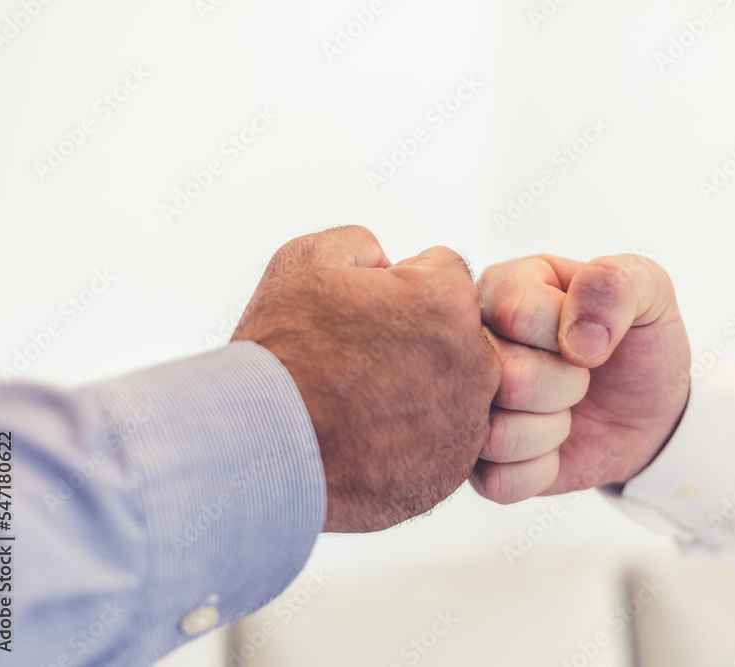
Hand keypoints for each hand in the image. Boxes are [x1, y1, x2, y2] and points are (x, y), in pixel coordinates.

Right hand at [232, 226, 500, 531]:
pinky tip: (373, 434)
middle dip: (422, 335)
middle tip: (364, 357)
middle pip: (459, 332)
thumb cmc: (281, 359)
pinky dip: (418, 435)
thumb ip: (365, 245)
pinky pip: (446, 438)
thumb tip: (387, 263)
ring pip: (457, 387)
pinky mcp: (453, 469)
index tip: (372, 310)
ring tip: (364, 400)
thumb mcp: (306, 260)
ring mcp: (467, 422)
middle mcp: (475, 363)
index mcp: (448, 303)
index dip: (403, 285)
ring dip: (423, 386)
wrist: (259, 449)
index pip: (446, 273)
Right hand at [473, 254, 690, 501]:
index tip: (589, 336)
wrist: (650, 413)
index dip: (565, 335)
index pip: (516, 312)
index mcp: (503, 287)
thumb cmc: (639, 344)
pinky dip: (541, 471)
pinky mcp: (476, 462)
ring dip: (552, 430)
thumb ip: (617, 283)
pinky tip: (554, 447)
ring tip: (565, 409)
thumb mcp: (650, 292)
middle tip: (581, 378)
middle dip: (565, 386)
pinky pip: (497, 481)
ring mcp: (470, 404)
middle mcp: (472, 343)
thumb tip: (578, 339)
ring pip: (495, 435)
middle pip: (505, 378)